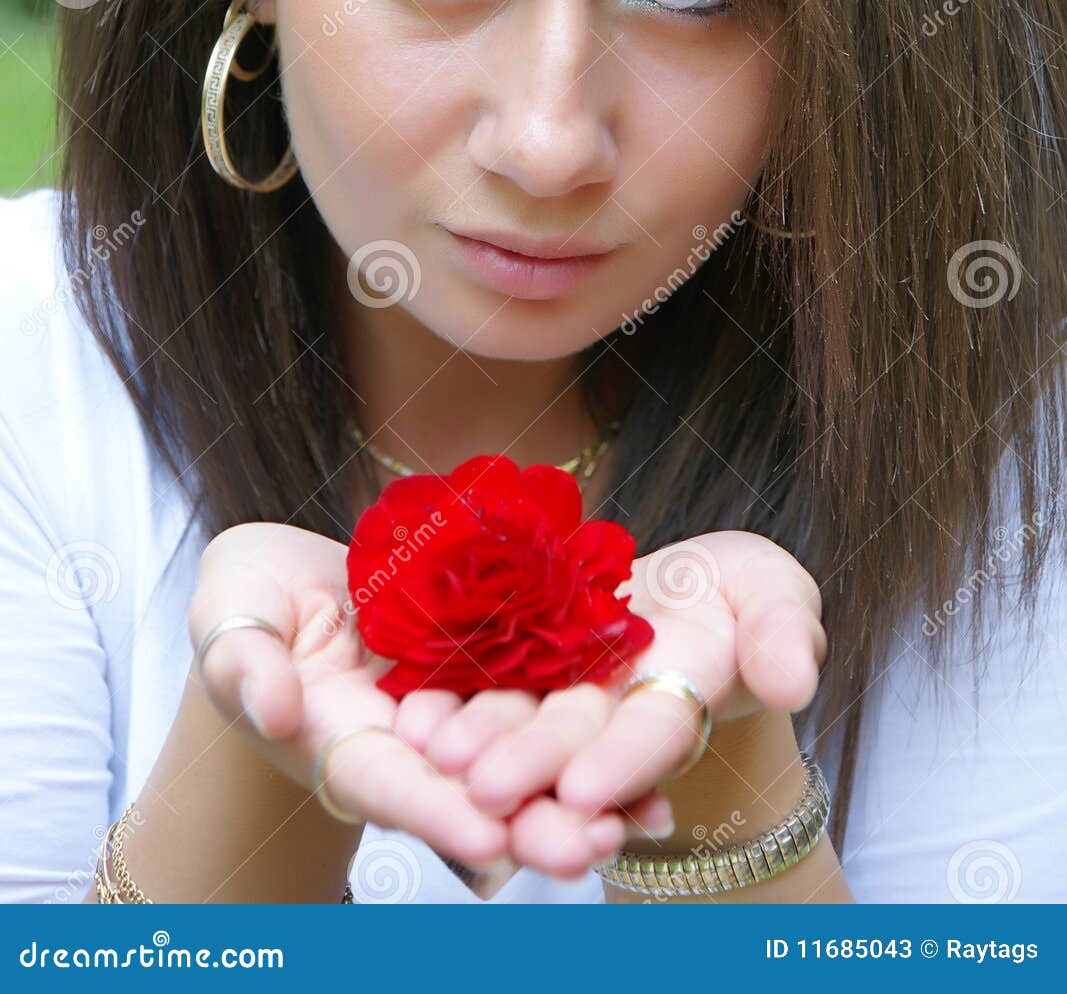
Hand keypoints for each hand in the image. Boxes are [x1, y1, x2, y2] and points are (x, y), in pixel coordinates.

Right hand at [188, 522, 668, 878]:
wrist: (294, 581)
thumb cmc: (247, 600)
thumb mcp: (229, 613)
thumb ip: (243, 663)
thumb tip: (274, 710)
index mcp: (338, 741)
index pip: (388, 783)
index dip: (434, 811)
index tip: (486, 839)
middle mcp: (406, 743)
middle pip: (468, 794)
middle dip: (526, 824)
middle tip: (590, 849)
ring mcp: (454, 714)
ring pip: (519, 763)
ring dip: (576, 798)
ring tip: (641, 823)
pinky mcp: (492, 676)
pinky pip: (544, 712)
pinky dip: (592, 746)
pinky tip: (655, 774)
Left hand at [401, 529, 825, 840]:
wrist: (681, 588)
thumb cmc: (738, 591)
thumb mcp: (774, 592)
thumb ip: (785, 632)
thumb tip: (793, 681)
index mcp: (679, 698)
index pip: (654, 734)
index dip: (624, 763)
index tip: (586, 789)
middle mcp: (611, 712)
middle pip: (571, 740)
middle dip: (529, 765)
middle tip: (481, 787)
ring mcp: (559, 693)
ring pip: (515, 723)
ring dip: (475, 742)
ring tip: (430, 750)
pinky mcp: (516, 664)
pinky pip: (478, 685)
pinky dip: (448, 702)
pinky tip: (410, 712)